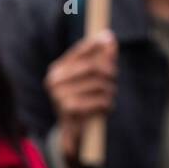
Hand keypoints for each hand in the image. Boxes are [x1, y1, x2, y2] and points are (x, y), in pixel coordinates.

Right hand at [44, 30, 117, 167]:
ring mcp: (59, 95)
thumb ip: (100, 56)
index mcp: (57, 70)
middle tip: (114, 79)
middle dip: (109, 71)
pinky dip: (108, 103)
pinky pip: (100, 99)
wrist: (74, 132)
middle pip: (93, 66)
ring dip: (110, 90)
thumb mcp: (92, 77)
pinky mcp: (70, 109)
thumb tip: (108, 35)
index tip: (110, 37)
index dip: (96, 43)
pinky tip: (105, 107)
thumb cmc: (85, 99)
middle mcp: (54, 81)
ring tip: (108, 97)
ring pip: (100, 84)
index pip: (79, 50)